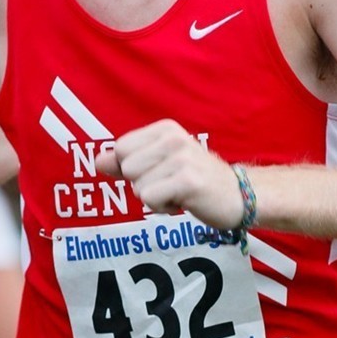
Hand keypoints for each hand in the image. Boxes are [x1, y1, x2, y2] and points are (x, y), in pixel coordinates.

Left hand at [96, 121, 243, 228]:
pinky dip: (162, 208)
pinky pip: (149, 199)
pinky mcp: (187, 181)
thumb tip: (97, 161)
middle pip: (127, 169)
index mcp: (165, 129)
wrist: (239, 196)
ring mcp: (181, 158)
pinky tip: (183, 202)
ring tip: (179, 193)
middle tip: (172, 185)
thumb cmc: (196, 181)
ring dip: (155, 199)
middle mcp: (173, 138)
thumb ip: (128, 162)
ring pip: (137, 187)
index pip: (121, 149)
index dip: (134, 169)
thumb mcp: (160, 165)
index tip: (161, 172)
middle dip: (144, 185)